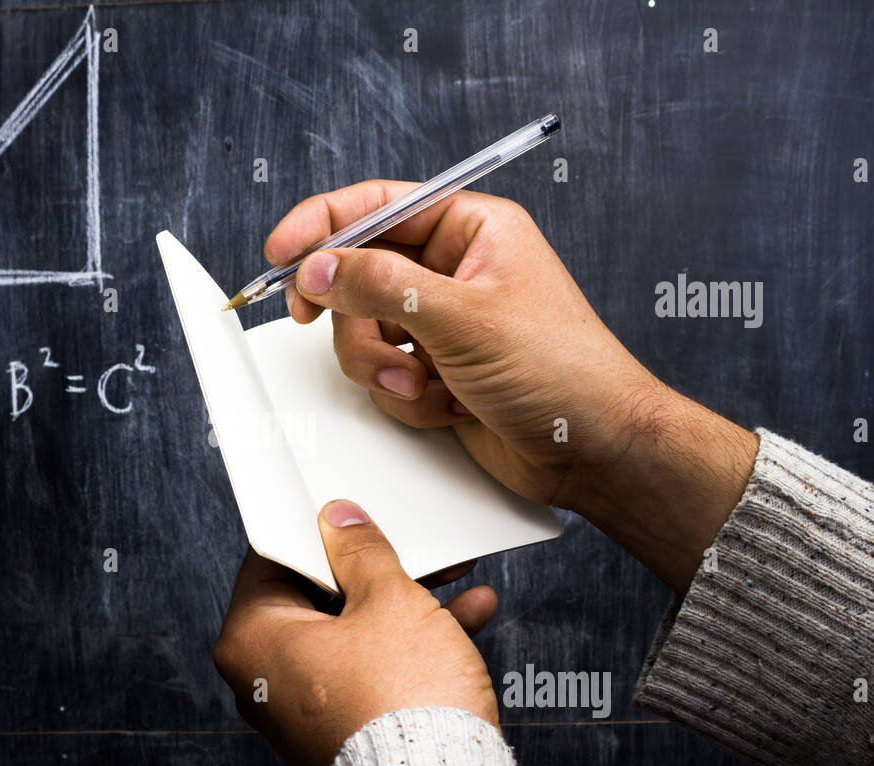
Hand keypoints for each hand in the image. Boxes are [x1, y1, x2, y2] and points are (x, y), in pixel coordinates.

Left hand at [214, 499, 499, 765]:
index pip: (269, 560)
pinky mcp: (339, 731)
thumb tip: (341, 522)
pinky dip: (410, 645)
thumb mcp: (389, 600)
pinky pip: (369, 670)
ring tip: (450, 580)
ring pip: (351, 634)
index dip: (315, 530)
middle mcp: (263, 680)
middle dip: (372, 570)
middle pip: (314, 598)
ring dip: (404, 605)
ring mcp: (301, 710)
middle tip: (407, 546)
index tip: (346, 516)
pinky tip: (464, 617)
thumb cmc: (401, 703)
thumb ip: (362, 551)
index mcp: (250, 640)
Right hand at [266, 182, 757, 592]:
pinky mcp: (434, 371)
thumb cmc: (560, 372)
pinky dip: (403, 395)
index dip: (323, 225)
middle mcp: (452, 271)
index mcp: (472, 230)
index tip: (281, 251)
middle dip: (353, 314)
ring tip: (421, 384)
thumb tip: (319, 266)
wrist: (592, 450)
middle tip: (319, 321)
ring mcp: (441, 324)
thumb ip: (381, 287)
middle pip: (358, 273)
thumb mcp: (463, 318)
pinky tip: (444, 405)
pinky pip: (382, 373)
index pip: (378, 207)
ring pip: (362, 330)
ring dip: (381, 365)